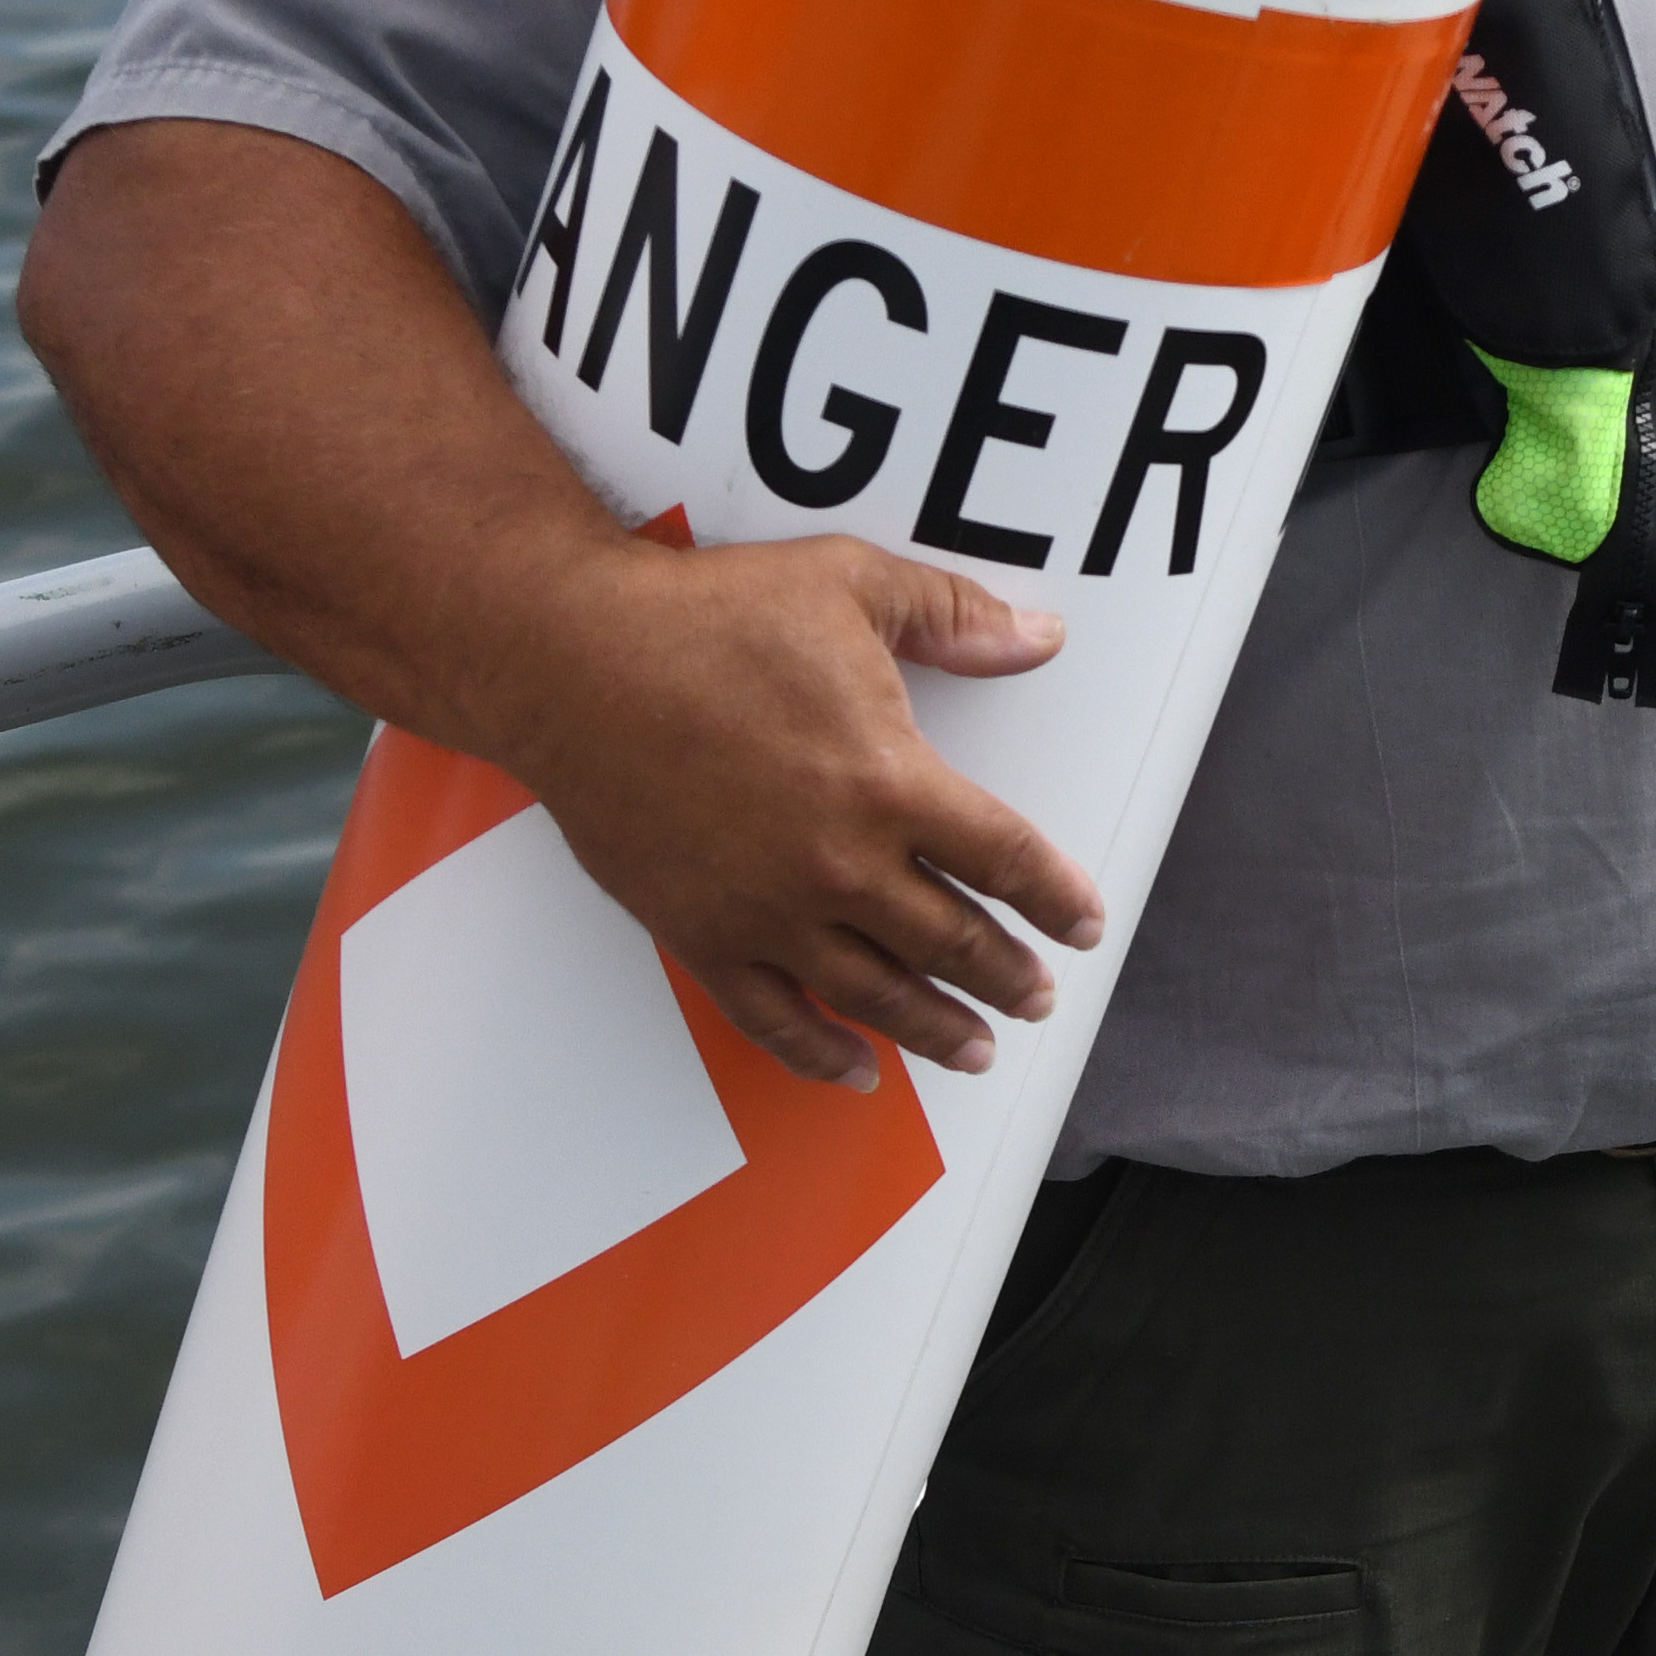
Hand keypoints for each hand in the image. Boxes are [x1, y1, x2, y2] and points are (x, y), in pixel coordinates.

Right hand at [504, 530, 1105, 1094]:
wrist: (572, 661)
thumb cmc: (707, 617)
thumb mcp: (851, 585)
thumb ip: (954, 616)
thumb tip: (1041, 637)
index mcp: (888, 781)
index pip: (1003, 857)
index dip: (1054, 896)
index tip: (1083, 924)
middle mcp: (838, 862)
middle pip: (951, 939)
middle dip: (1006, 974)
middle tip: (1038, 997)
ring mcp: (767, 908)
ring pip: (875, 993)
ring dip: (934, 1028)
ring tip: (976, 1050)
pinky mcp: (699, 931)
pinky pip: (770, 1016)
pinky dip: (817, 1053)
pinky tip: (852, 1070)